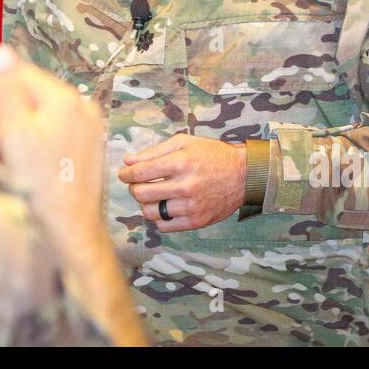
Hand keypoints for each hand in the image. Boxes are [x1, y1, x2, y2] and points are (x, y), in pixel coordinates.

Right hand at [0, 46, 105, 250]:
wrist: (70, 231)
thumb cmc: (41, 185)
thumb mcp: (13, 131)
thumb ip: (5, 88)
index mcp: (65, 101)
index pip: (23, 74)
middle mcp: (82, 111)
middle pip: (33, 95)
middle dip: (0, 104)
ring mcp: (87, 133)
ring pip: (40, 117)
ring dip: (10, 124)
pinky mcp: (85, 154)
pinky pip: (52, 136)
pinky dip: (29, 140)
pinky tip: (11, 156)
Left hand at [118, 134, 245, 231]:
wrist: (243, 175)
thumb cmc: (212, 155)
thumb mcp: (184, 143)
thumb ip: (154, 151)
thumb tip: (128, 161)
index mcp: (180, 163)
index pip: (140, 172)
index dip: (126, 174)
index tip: (125, 174)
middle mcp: (185, 186)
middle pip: (141, 194)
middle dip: (133, 188)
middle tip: (137, 184)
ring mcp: (191, 206)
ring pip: (150, 212)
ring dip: (145, 204)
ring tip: (152, 196)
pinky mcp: (196, 221)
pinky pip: (165, 225)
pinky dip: (159, 217)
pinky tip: (165, 206)